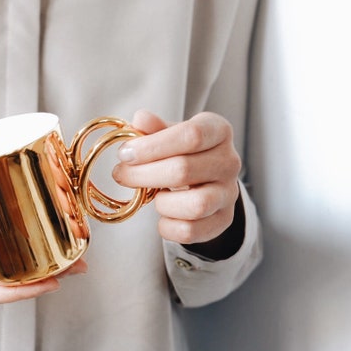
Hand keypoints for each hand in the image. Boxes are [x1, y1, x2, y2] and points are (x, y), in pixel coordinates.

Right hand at [0, 176, 85, 304]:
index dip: (21, 292)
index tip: (53, 282)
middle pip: (6, 288)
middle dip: (42, 281)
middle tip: (78, 265)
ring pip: (9, 277)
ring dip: (42, 270)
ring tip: (76, 256)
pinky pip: (5, 263)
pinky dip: (30, 257)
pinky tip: (51, 245)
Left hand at [112, 110, 241, 245]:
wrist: (206, 180)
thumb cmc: (183, 152)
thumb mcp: (170, 133)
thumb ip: (154, 128)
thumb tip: (140, 119)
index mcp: (218, 131)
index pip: (191, 135)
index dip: (152, 146)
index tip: (125, 153)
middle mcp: (229, 162)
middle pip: (183, 170)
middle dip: (142, 175)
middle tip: (121, 174)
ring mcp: (228, 193)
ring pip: (195, 205)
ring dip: (162, 203)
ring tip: (151, 196)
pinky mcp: (222, 220)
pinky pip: (190, 231)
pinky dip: (167, 227)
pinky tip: (162, 215)